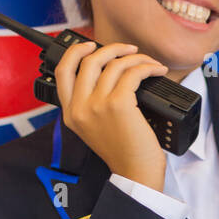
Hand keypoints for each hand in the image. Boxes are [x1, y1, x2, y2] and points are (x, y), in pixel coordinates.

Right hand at [53, 39, 168, 187]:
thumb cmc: (122, 152)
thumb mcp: (94, 128)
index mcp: (70, 113)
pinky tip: (156, 70)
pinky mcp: (117, 104)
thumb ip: (90, 104)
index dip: (76, 52)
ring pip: (114, 65)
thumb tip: (107, 71)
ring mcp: (97, 105)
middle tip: (129, 50)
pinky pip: (132, 73)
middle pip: (89, 61)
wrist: (135, 173)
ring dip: (136, 58)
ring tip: (148, 63)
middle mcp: (79, 108)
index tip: (92, 45)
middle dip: (112, 49)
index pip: (62, 72)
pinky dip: (147, 67)